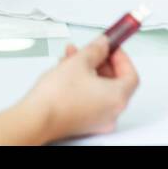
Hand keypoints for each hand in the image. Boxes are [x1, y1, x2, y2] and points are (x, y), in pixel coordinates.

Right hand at [19, 36, 139, 141]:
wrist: (36, 118)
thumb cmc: (57, 97)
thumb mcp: (79, 62)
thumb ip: (96, 50)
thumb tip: (103, 45)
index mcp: (117, 98)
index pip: (131, 74)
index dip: (121, 57)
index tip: (112, 47)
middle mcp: (111, 112)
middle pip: (115, 81)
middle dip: (101, 61)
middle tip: (92, 50)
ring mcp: (98, 120)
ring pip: (100, 89)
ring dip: (88, 70)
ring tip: (72, 57)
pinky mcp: (84, 123)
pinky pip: (90, 99)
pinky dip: (83, 84)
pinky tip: (67, 71)